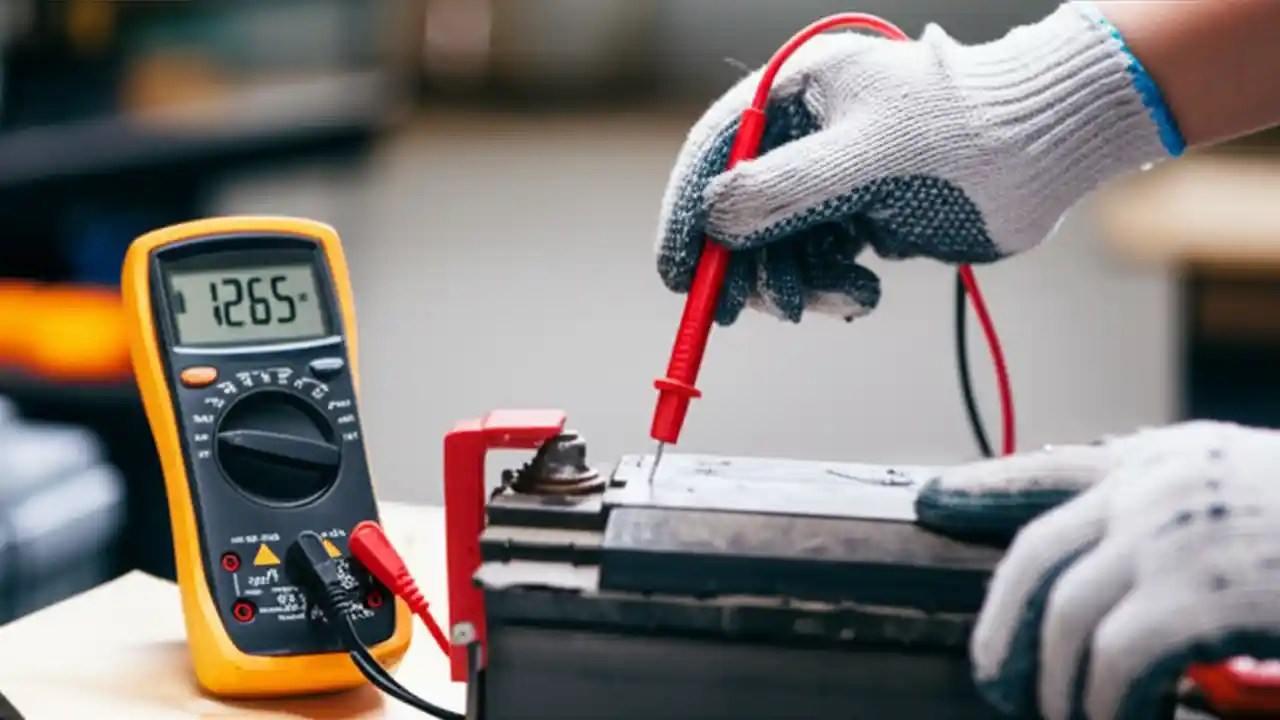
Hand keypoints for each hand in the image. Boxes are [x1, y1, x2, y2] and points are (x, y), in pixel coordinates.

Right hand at [655, 3, 1178, 324]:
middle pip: (740, 208)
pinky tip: (863, 292)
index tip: (677, 273)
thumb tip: (713, 219)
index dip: (688, 216)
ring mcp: (832, 174)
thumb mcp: (864, 160)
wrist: (1044, 152)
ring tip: (844, 299)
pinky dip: (832, 286)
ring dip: (798, 284)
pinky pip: (818, 259)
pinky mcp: (858, 212)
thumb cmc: (963, 135)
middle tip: (750, 311)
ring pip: (778, 244)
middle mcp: (805, 130)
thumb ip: (781, 190)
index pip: (714, 151)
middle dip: (747, 265)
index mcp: (797, 90)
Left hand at [916, 421, 1279, 719]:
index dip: (985, 486)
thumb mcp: (1245, 502)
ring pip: (1062, 620)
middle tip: (1000, 686)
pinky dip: (1108, 709)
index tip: (933, 501)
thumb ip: (1175, 519)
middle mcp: (1156, 484)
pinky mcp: (1200, 593)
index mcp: (1168, 460)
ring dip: (1057, 687)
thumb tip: (1106, 563)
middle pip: (1033, 557)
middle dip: (1003, 629)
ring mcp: (1173, 533)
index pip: (1051, 467)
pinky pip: (1113, 664)